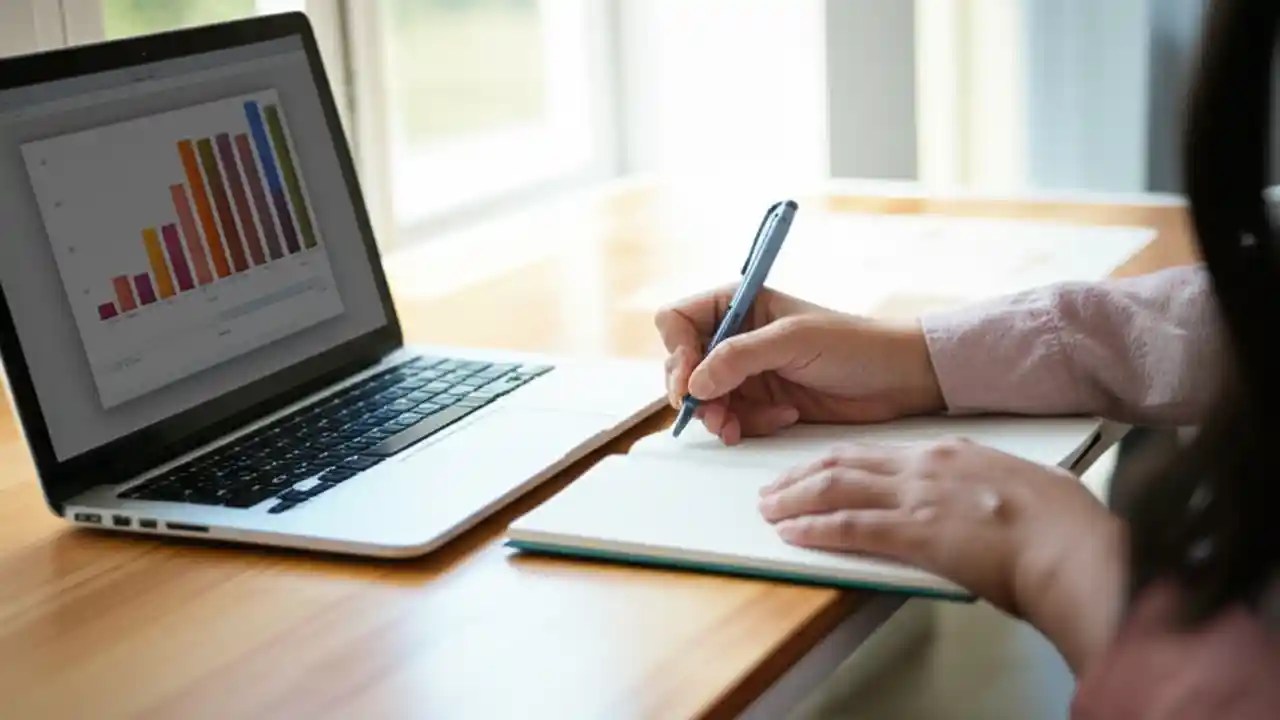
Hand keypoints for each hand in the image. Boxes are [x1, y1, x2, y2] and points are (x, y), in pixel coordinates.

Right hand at [654, 286, 943, 443]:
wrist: (898, 380)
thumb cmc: (854, 345)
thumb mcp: (793, 341)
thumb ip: (740, 357)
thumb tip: (695, 382)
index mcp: (738, 304)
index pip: (677, 320)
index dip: (678, 349)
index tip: (694, 376)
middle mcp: (735, 336)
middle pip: (682, 364)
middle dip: (695, 392)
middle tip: (714, 412)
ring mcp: (746, 372)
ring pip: (703, 399)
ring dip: (719, 416)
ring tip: (740, 426)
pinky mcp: (761, 402)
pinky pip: (731, 419)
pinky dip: (746, 425)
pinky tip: (781, 419)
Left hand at [758, 437, 1125, 672]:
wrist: (1074, 544)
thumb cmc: (1061, 523)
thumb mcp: (1019, 487)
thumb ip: (984, 489)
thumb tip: (976, 505)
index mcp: (949, 453)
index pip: (874, 452)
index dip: (834, 461)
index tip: (810, 470)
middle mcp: (925, 467)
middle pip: (843, 463)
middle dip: (801, 476)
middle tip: (772, 489)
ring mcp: (918, 497)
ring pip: (836, 489)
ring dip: (794, 500)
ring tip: (768, 510)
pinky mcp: (916, 533)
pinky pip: (851, 527)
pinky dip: (816, 529)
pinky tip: (792, 534)